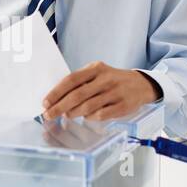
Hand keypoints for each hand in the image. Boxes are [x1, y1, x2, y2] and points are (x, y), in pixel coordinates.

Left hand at [41, 61, 161, 121]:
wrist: (140, 84)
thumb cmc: (112, 80)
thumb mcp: (97, 73)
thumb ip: (80, 82)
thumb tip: (57, 98)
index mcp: (96, 68)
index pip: (71, 80)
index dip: (56, 92)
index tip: (45, 102)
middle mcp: (106, 79)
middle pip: (77, 95)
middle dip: (60, 107)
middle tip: (49, 115)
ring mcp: (115, 93)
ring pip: (88, 107)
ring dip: (73, 113)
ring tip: (67, 116)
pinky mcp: (122, 106)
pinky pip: (100, 115)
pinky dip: (90, 117)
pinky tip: (86, 117)